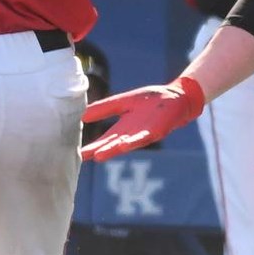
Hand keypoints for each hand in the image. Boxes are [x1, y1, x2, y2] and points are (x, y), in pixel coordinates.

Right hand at [79, 77, 207, 160]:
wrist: (175, 97)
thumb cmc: (151, 100)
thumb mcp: (123, 102)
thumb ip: (105, 108)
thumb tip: (82, 115)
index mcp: (123, 128)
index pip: (105, 139)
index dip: (92, 146)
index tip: (78, 153)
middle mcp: (132, 134)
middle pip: (112, 144)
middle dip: (98, 150)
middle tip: (82, 157)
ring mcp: (144, 134)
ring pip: (125, 144)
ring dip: (112, 150)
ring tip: (98, 156)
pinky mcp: (156, 130)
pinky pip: (143, 137)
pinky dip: (133, 141)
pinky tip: (123, 145)